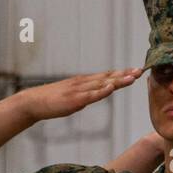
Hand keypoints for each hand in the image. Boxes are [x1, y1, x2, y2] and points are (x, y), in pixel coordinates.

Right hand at [17, 68, 142, 121]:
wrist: (33, 102)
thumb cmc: (51, 101)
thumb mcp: (72, 97)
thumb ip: (85, 95)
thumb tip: (96, 95)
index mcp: (83, 82)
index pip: (106, 76)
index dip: (121, 73)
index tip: (135, 70)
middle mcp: (83, 83)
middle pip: (107, 77)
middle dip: (124, 74)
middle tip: (139, 70)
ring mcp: (78, 90)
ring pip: (102, 84)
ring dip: (117, 80)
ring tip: (132, 77)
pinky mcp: (73, 100)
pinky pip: (90, 95)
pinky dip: (101, 91)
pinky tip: (111, 88)